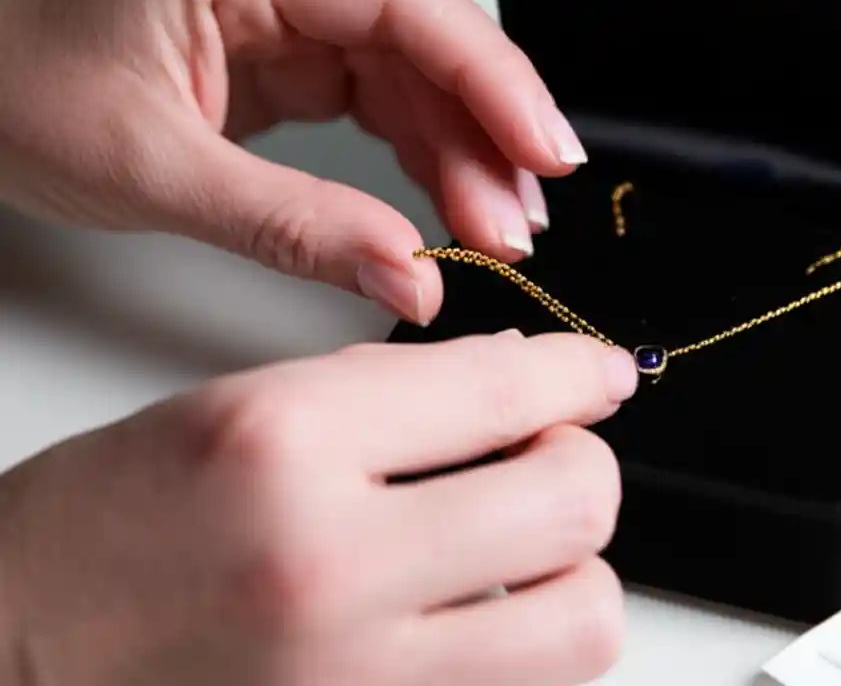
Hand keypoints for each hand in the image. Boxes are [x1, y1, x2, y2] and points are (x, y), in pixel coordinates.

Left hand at [0, 0, 583, 324]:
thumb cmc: (10, 80)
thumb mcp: (151, 167)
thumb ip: (290, 224)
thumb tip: (406, 274)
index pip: (407, 3)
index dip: (495, 82)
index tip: (547, 155)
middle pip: (429, 40)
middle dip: (485, 135)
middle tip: (515, 229)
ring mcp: (289, 1)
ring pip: (417, 69)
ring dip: (463, 152)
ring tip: (494, 230)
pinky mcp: (289, 45)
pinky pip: (383, 92)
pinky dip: (421, 152)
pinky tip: (448, 204)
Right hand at [0, 331, 637, 685]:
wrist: (19, 655)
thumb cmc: (102, 531)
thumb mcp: (232, 407)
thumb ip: (387, 387)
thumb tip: (522, 378)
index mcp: (286, 445)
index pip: (504, 391)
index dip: (577, 370)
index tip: (599, 373)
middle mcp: (331, 565)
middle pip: (576, 506)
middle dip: (585, 466)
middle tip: (552, 456)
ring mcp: (359, 677)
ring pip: (584, 621)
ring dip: (574, 569)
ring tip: (515, 545)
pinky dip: (525, 639)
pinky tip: (473, 608)